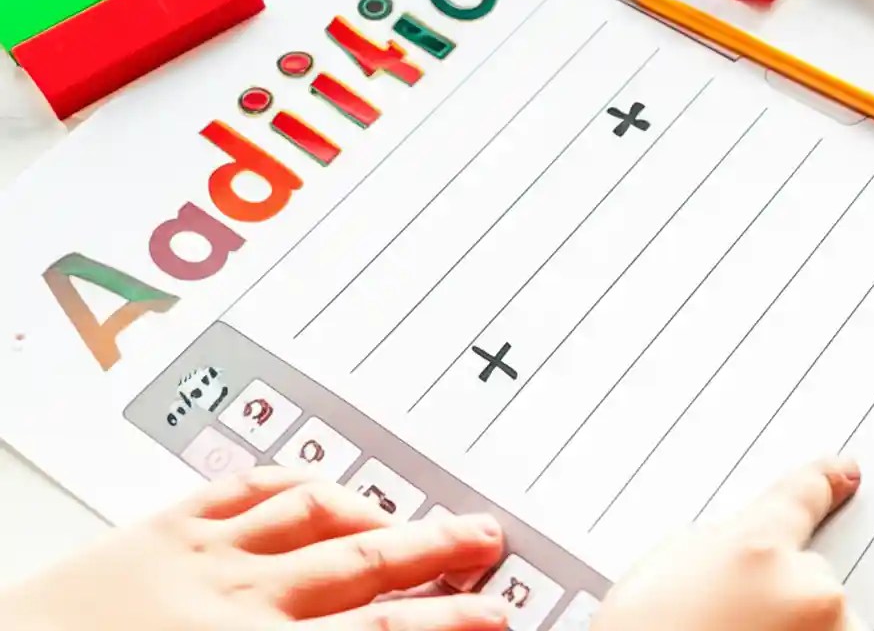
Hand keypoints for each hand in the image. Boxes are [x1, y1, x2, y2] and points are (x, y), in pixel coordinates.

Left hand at [0, 467, 508, 630]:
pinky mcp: (159, 531)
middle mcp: (240, 601)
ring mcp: (201, 557)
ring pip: (312, 515)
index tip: (491, 612)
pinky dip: (287, 480)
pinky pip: (241, 488)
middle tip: (482, 538)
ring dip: (374, 509)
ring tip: (412, 509)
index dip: (447, 619)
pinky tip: (312, 480)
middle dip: (435, 549)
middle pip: (363, 563)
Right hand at [593, 457, 861, 630]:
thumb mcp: (657, 576)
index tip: (843, 473)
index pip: (801, 496)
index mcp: (756, 548)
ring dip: (792, 627)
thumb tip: (734, 547)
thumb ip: (712, 548)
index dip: (822, 481)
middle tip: (727, 620)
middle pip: (806, 571)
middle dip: (778, 591)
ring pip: (821, 617)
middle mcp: (808, 589)